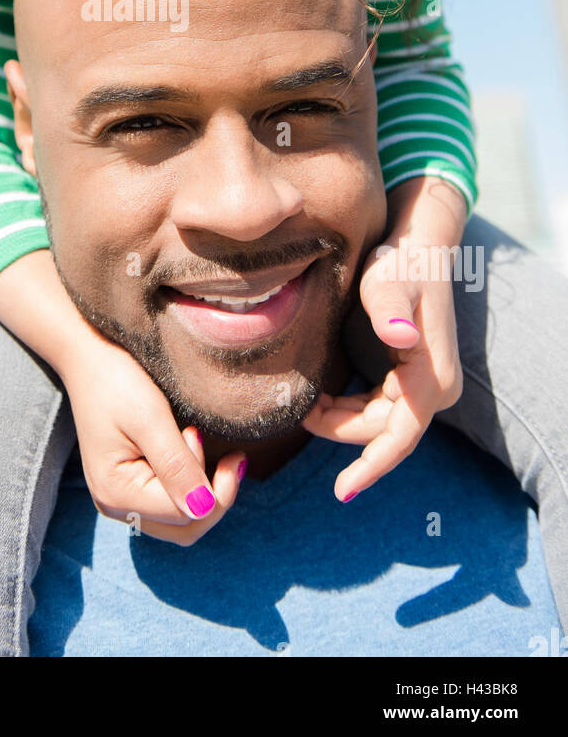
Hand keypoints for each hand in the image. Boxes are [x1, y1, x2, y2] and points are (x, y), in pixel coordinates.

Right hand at [60, 335, 246, 544]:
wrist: (87, 358)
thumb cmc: (116, 381)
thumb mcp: (150, 418)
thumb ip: (177, 466)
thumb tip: (204, 507)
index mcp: (116, 492)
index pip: (185, 514)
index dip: (214, 487)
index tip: (215, 442)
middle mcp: (114, 505)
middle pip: (185, 528)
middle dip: (215, 496)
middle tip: (227, 455)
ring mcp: (119, 498)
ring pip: (180, 521)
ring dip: (204, 492)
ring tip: (200, 446)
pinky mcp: (127, 486)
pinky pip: (168, 505)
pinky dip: (190, 487)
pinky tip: (192, 455)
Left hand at [301, 232, 462, 501]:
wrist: (418, 245)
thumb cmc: (400, 263)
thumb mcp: (388, 285)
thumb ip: (390, 310)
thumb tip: (402, 337)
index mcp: (432, 378)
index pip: (400, 437)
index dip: (371, 465)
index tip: (342, 491)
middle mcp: (436, 389)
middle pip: (384, 432)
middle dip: (341, 431)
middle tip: (299, 416)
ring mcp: (426, 385)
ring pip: (380, 423)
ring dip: (343, 421)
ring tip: (305, 408)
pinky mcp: (412, 377)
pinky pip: (380, 408)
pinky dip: (351, 409)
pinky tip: (323, 401)